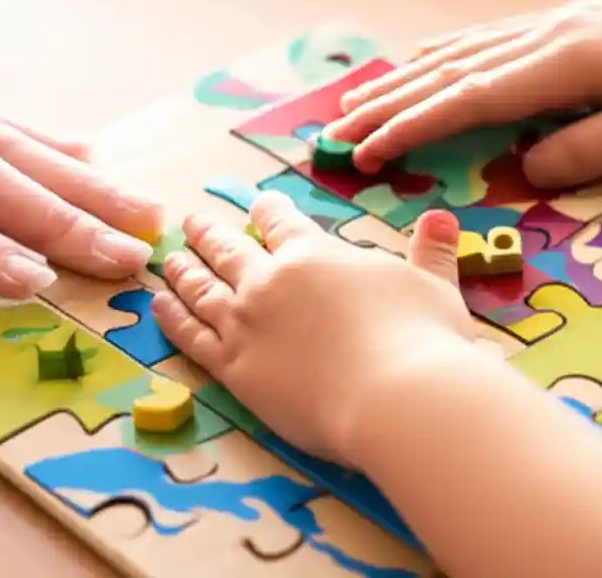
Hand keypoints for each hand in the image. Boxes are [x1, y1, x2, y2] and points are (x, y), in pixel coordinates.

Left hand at [150, 192, 476, 465]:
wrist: (396, 397)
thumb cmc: (422, 340)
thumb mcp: (433, 288)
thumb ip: (430, 253)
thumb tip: (442, 217)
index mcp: (315, 255)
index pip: (281, 223)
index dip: (267, 211)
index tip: (257, 204)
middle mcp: (270, 281)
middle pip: (228, 250)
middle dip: (209, 232)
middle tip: (192, 221)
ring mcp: (245, 324)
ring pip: (201, 289)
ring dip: (182, 271)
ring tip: (169, 259)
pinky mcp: (233, 369)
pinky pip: (190, 337)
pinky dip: (171, 318)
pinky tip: (158, 306)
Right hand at [325, 0, 601, 187]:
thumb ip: (588, 149)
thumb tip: (522, 170)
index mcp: (565, 62)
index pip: (468, 99)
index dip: (410, 127)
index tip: (362, 153)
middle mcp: (547, 36)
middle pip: (448, 71)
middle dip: (386, 104)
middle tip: (332, 134)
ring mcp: (554, 27)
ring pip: (460, 53)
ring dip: (403, 80)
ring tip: (355, 102)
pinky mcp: (566, 28)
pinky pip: (485, 42)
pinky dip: (441, 58)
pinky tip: (422, 64)